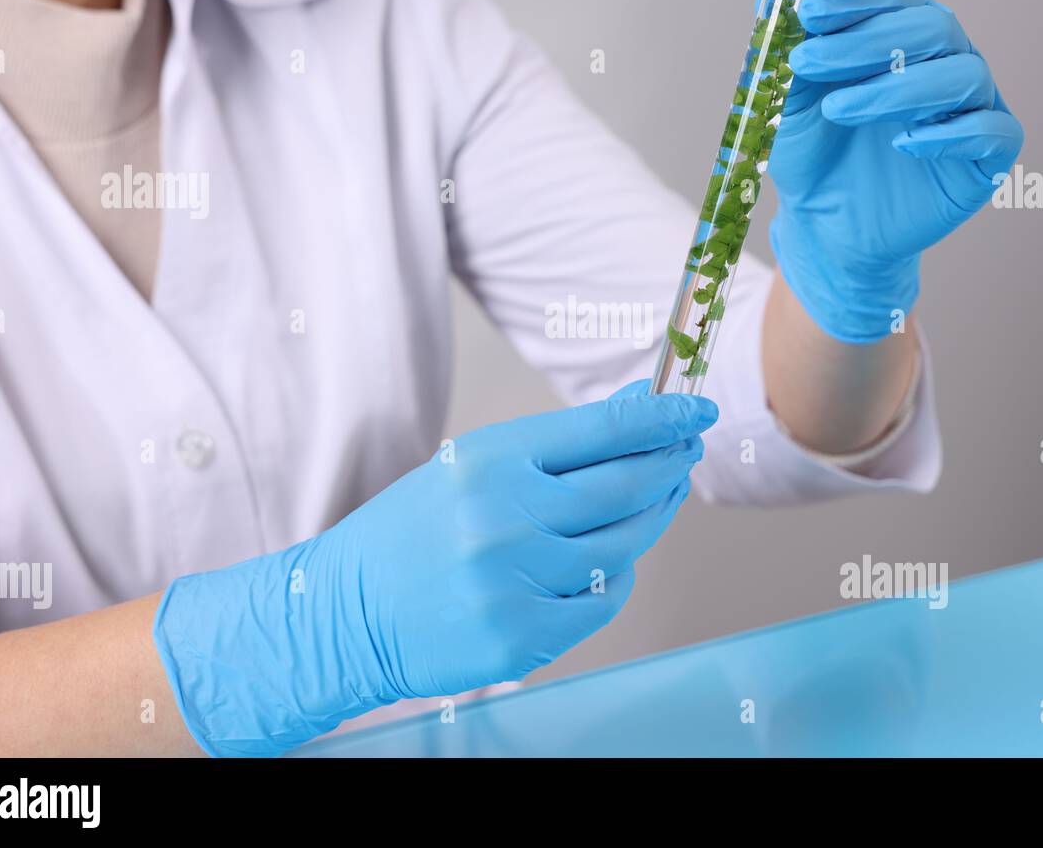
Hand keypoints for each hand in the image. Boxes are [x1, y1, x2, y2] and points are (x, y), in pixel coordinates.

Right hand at [153, 382, 715, 755]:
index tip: (698, 410)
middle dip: (669, 467)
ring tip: (653, 503)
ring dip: (650, 521)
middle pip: (626, 489)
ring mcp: (514, 580)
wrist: (344, 612)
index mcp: (490, 462)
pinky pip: (602, 601)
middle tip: (685, 455)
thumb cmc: (411, 533)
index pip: (603, 431)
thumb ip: (557, 444)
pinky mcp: (521, 634)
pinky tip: (608, 563)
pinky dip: (617, 578)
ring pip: (623, 546)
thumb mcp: (471, 466)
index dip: (663, 419)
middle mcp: (505, 518)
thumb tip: (638, 408)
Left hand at [767, 0, 1023, 343]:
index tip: (809, 13)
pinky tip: (902, 144)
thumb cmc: (813, 158)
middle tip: (808, 62)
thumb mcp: (789, 104)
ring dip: (896, 87)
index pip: (893, 0)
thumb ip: (786, 51)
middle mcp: (946, 62)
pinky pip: (992, 131)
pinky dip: (950, 134)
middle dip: (865, 42)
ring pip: (963, 75)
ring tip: (838, 109)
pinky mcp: (989, 159)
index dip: (854, 1)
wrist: (825, 228)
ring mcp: (973, 108)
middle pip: (932, 28)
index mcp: (904, 38)